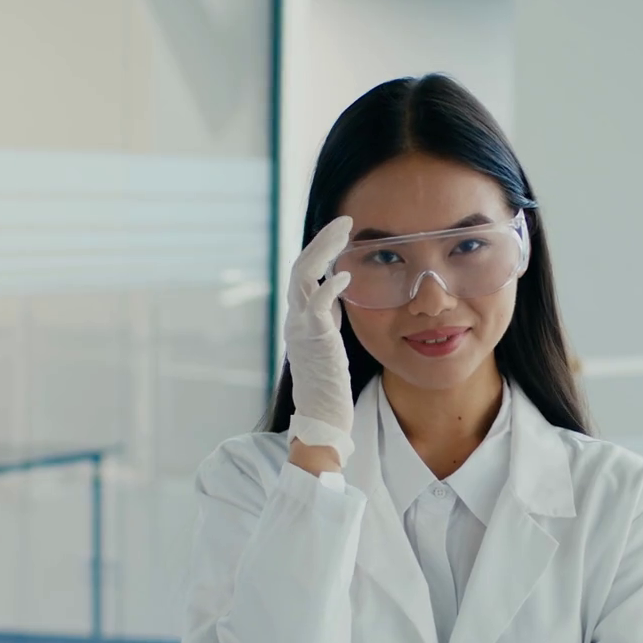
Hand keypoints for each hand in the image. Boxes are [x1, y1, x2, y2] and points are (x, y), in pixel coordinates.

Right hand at [283, 217, 355, 464]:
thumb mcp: (330, 344)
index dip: (321, 249)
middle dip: (323, 240)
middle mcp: (295, 319)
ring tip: (344, 232)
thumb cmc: (330, 389)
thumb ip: (330, 318)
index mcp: (300, 319)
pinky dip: (330, 288)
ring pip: (302, 277)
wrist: (321, 421)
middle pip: (301, 266)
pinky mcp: (315, 341)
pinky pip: (317, 306)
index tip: (342, 231)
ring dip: (323, 251)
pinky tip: (347, 276)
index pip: (305, 273)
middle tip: (345, 220)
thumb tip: (339, 293)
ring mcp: (302, 329)